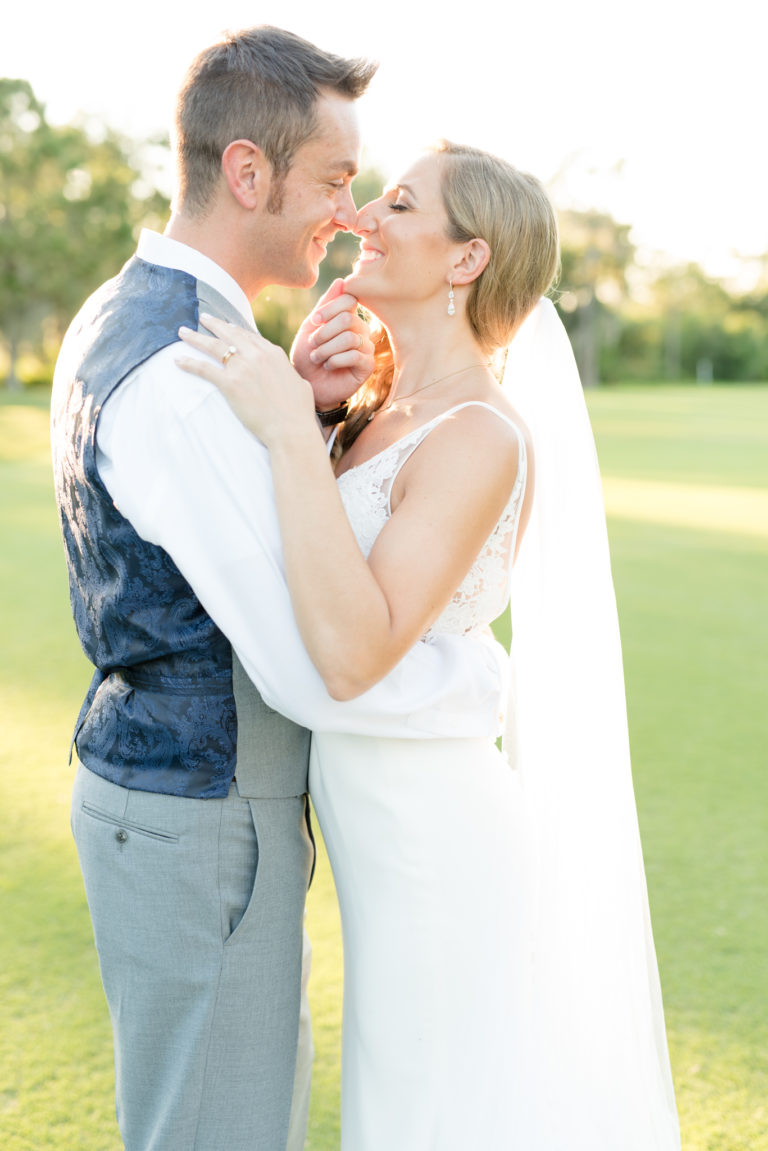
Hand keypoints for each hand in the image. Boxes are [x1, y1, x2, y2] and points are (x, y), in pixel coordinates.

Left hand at [176, 314, 315, 447]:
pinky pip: (204, 369)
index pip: (249, 336)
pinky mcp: (229, 384)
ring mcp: (242, 368)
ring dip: (196, 337)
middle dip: (214, 324)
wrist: (290, 428)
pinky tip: (178, 360)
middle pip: (229, 334)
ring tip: (183, 332)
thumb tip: (292, 378)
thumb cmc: (298, 412)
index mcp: (273, 353)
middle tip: (202, 317)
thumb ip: (289, 375)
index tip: (226, 326)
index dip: (235, 329)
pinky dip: (189, 363)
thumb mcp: (299, 384)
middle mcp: (256, 355)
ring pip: (213, 346)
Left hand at [291, 279, 373, 408]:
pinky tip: (328, 366)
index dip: (329, 309)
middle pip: (347, 319)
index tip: (314, 321)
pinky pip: (355, 356)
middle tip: (313, 345)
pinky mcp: (367, 366)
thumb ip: (325, 305)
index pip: (349, 299)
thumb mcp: (311, 327)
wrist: (307, 384)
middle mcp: (360, 330)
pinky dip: (335, 361)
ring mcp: (366, 348)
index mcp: (348, 317)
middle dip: (324, 333)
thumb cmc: (308, 355)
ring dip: (327, 349)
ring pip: (350, 338)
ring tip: (317, 358)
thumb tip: (341, 281)